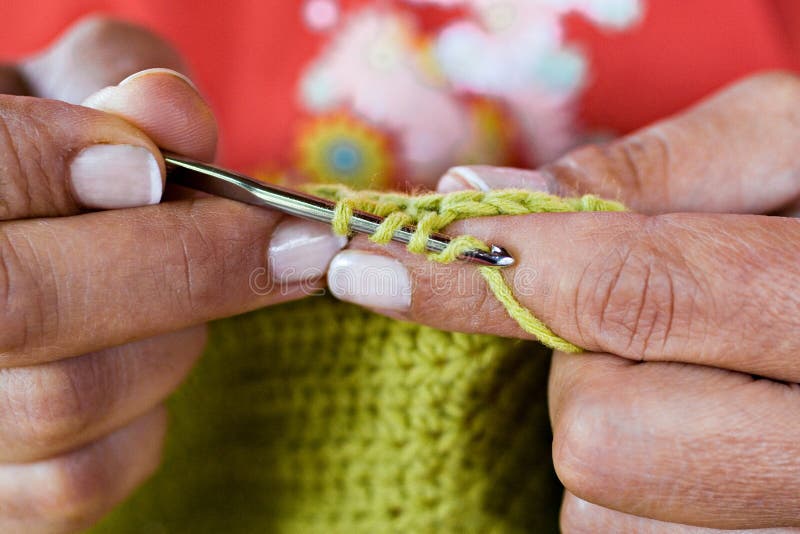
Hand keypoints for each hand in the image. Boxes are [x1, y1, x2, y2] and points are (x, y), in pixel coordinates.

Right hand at [0, 17, 343, 532]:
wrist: (13, 245)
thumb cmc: (31, 166)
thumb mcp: (58, 94)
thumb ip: (114, 82)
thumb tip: (177, 118)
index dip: (78, 161)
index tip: (165, 167)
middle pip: (27, 303)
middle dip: (188, 267)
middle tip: (290, 246)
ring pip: (69, 400)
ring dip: (168, 345)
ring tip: (177, 309)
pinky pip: (82, 483)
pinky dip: (144, 427)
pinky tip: (142, 374)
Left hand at [327, 72, 799, 529]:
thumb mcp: (793, 146)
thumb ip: (651, 172)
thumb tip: (481, 196)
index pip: (630, 292)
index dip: (488, 275)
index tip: (380, 261)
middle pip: (604, 436)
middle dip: (577, 366)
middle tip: (626, 317)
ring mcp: (793, 524)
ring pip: (604, 507)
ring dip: (604, 427)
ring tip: (683, 370)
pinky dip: (628, 483)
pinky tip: (688, 427)